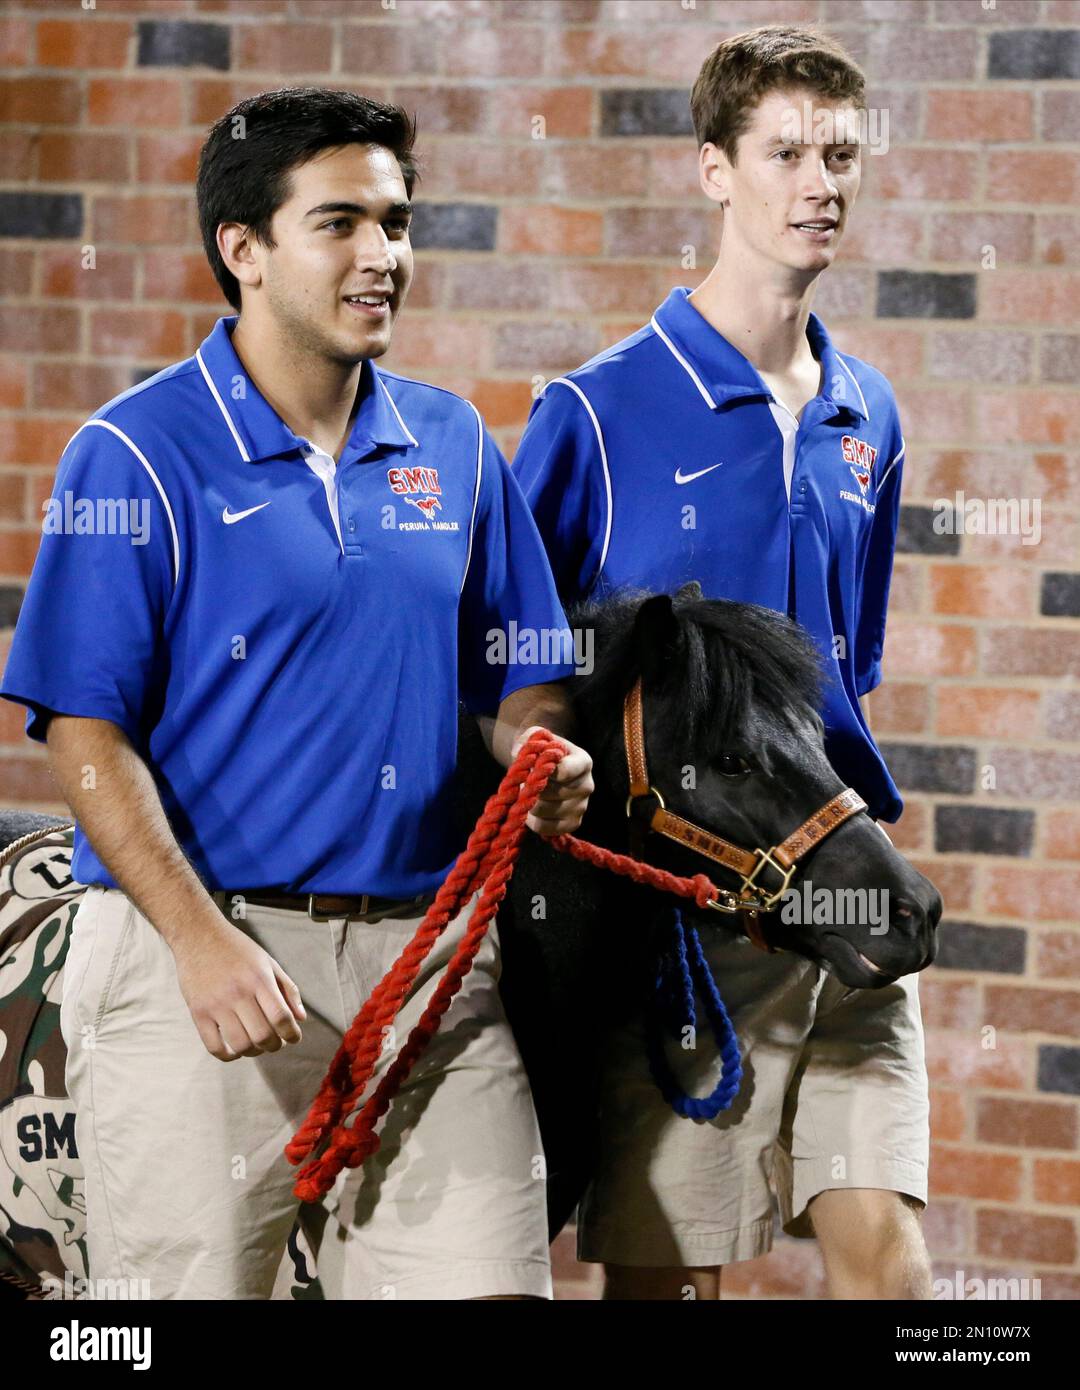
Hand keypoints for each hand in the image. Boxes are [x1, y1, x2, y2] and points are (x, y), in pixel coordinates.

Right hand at [169, 914, 306, 1061]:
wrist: (198, 935)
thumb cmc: (236, 948)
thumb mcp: (268, 961)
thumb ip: (287, 989)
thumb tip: (300, 1018)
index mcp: (259, 979)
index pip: (281, 1017)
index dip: (292, 1034)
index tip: (294, 1038)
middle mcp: (238, 992)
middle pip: (262, 1035)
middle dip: (274, 1045)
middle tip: (276, 1042)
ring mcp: (216, 1004)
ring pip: (240, 1044)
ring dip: (254, 1052)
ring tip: (257, 1045)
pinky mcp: (198, 1012)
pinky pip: (214, 1046)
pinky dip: (228, 1056)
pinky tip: (235, 1051)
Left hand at [510, 725, 593, 836]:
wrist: (545, 767)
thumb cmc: (540, 750)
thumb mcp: (535, 737)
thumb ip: (529, 741)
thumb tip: (521, 756)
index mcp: (583, 761)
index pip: (564, 771)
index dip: (542, 772)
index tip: (531, 768)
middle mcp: (587, 785)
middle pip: (552, 794)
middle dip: (532, 789)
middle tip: (525, 783)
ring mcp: (582, 806)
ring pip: (547, 812)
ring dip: (530, 804)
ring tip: (527, 795)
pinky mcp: (573, 823)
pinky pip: (548, 828)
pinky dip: (533, 821)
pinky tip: (530, 811)